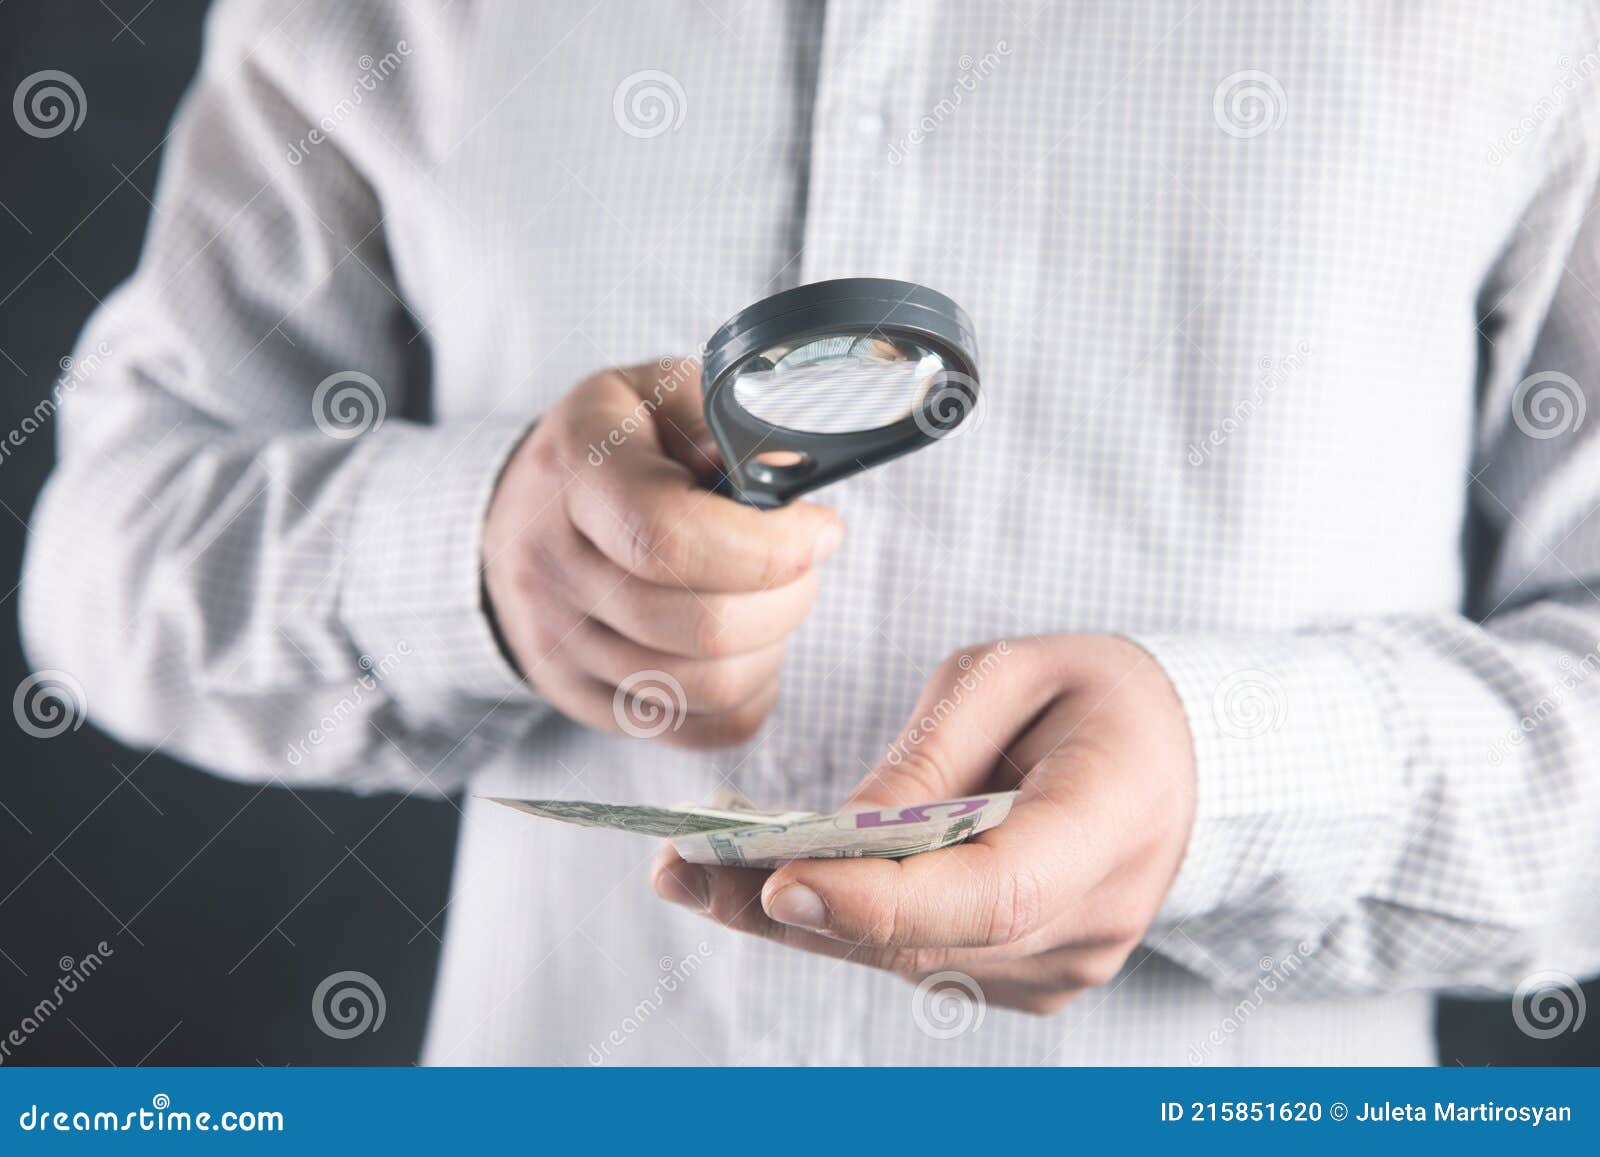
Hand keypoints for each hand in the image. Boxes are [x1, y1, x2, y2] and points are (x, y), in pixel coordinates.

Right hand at [483, 357, 842, 747]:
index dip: (767, 546)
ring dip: (773, 644)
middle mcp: (551, 565)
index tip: (820, 529)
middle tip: (802, 561)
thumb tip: (785, 478)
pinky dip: (747, 696)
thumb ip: (724, 426)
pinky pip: (697, 730)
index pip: (667, 536)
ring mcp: (558, 643)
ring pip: (707, 685)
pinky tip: (749, 647)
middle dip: (787, 596)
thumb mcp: (660, 397)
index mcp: (574, 470)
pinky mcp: (580, 699)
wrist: (519, 512)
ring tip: (774, 598)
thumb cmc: (616, 444)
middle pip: (701, 625)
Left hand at [652, 634, 1196, 1011]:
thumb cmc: (1093, 696)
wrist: (1181, 758)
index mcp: (1110, 818)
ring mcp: (1067, 964)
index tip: (777, 880)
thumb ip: (927, 753)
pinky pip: (926, 963)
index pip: (996, 891)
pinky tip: (779, 885)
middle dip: (798, 910)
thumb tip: (835, 832)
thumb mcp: (1010, 674)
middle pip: (932, 943)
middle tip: (681, 871)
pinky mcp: (1032, 978)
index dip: (883, 900)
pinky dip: (850, 927)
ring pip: (914, 963)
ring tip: (696, 874)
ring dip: (804, 922)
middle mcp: (1096, 915)